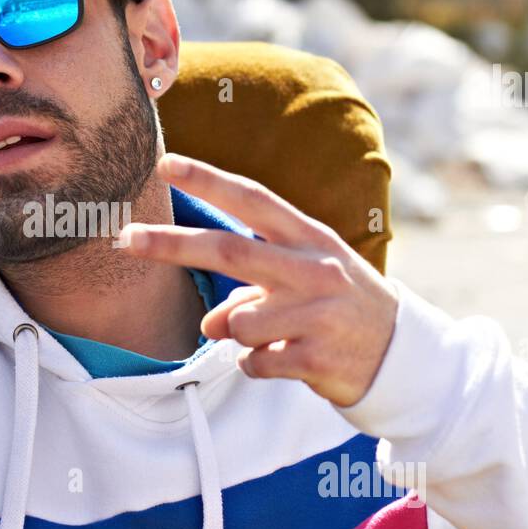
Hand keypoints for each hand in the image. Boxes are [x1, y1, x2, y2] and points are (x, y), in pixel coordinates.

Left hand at [121, 154, 398, 406]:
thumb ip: (250, 292)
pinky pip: (255, 363)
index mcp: (310, 238)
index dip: (209, 179)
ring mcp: (319, 314)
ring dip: (236, 334)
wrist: (401, 357)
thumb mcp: (303, 284)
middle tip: (125, 239)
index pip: (253, 199)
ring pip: (239, 323)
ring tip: (271, 337)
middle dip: (171, 245)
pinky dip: (256, 365)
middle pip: (229, 250)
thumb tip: (209, 323)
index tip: (165, 163)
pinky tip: (285, 360)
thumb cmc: (340, 308)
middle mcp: (315, 269)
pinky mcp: (318, 358)